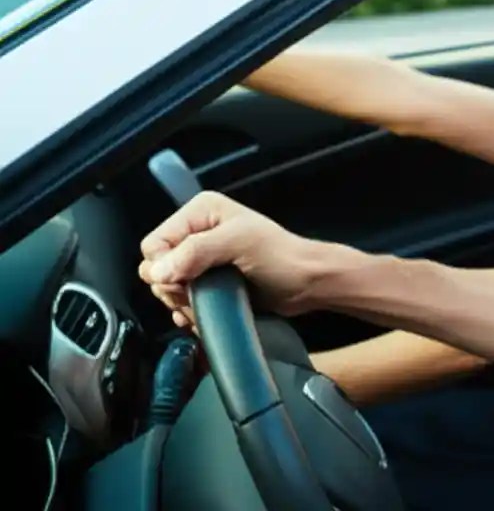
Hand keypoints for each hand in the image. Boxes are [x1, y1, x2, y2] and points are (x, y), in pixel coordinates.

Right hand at [138, 191, 322, 328]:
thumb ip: (196, 252)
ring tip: (208, 303)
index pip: (154, 244)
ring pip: (166, 287)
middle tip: (200, 293)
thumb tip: (160, 271)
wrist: (306, 282)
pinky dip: (186, 310)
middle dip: (173, 287)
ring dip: (182, 301)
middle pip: (156, 267)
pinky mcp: (209, 282)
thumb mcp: (239, 244)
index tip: (187, 281)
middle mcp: (197, 232)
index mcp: (200, 212)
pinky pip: (181, 299)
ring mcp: (202, 259)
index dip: (163, 267)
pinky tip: (200, 315)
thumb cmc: (281, 257)